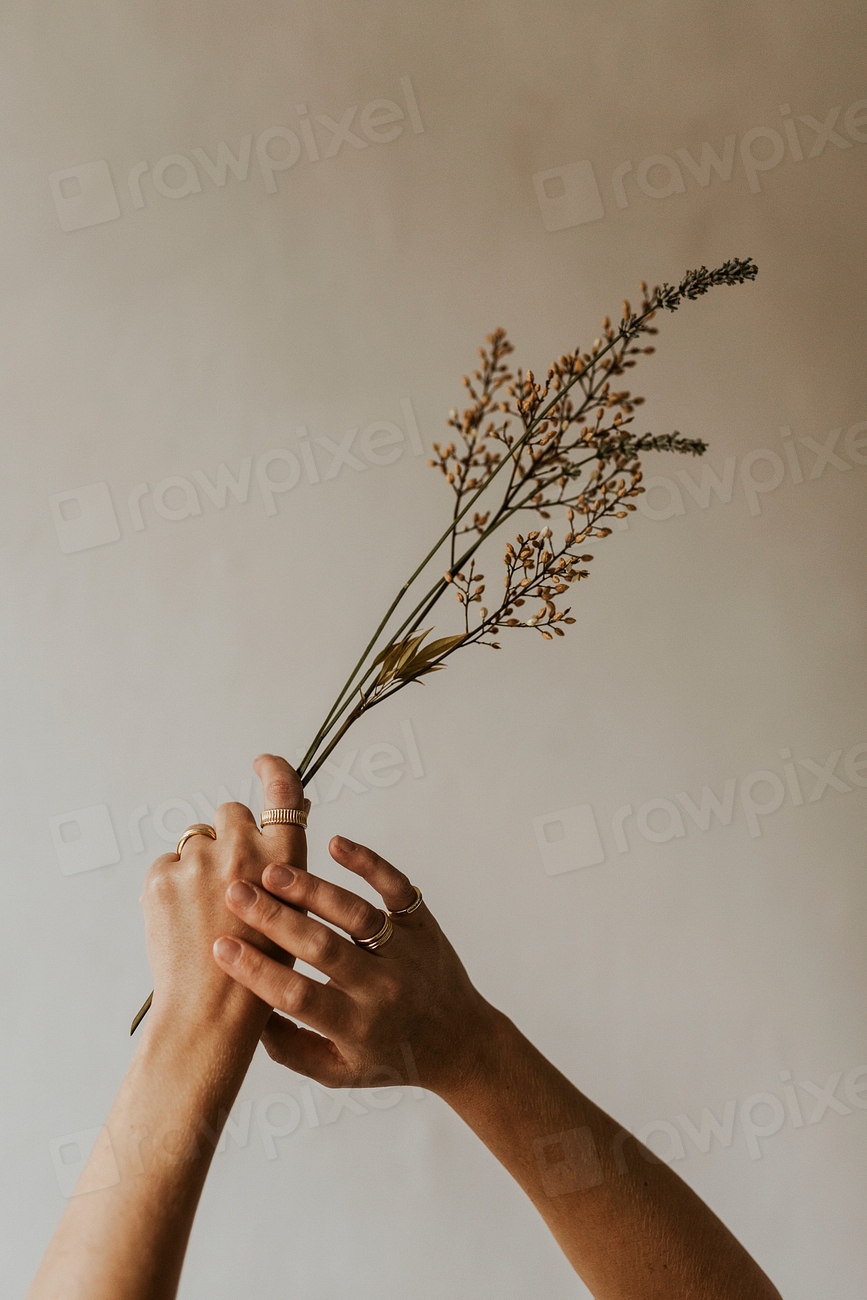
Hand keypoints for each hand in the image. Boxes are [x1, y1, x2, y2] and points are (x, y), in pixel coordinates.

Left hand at [140, 754, 308, 1042]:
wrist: (211, 1013)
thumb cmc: (262, 972)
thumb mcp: (294, 912)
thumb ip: (286, 864)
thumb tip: (286, 816)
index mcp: (285, 857)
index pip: (284, 793)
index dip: (275, 770)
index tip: (263, 761)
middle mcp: (243, 848)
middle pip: (230, 814)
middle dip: (227, 837)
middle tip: (227, 883)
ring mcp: (200, 860)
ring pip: (195, 841)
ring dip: (198, 866)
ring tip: (203, 914)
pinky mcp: (162, 876)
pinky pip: (167, 865)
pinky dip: (171, 887)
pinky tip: (183, 922)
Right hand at [212, 837, 500, 1097]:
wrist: (462, 1044)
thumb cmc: (390, 1057)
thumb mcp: (337, 1072)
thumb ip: (289, 1049)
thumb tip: (243, 1014)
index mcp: (357, 1026)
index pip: (299, 996)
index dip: (257, 972)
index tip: (221, 946)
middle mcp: (383, 988)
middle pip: (322, 947)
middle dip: (274, 919)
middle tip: (235, 893)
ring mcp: (407, 951)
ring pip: (355, 913)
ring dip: (312, 890)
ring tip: (271, 872)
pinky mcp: (424, 923)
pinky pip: (396, 887)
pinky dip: (368, 863)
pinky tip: (336, 844)